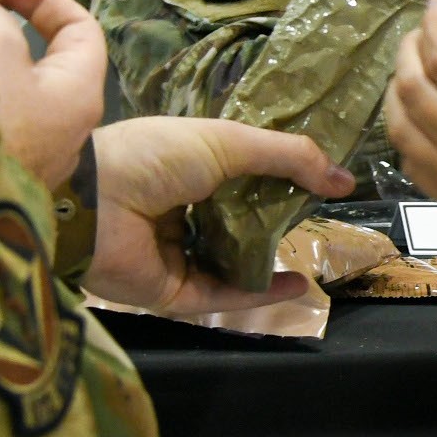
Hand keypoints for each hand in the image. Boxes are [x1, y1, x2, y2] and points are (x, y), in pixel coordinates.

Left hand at [85, 117, 354, 313]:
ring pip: (232, 261)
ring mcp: (176, 253)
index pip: (241, 174)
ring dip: (270, 258)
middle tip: (323, 216)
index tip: (324, 179)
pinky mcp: (172, 293)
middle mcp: (180, 210)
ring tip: (313, 249)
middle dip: (278, 218)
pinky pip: (222, 295)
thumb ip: (287, 157)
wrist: (91, 202)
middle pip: (240, 219)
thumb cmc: (153, 157)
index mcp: (186, 166)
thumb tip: (345, 180)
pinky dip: (259, 292)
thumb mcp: (227, 141)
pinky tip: (296, 284)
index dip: (280, 174)